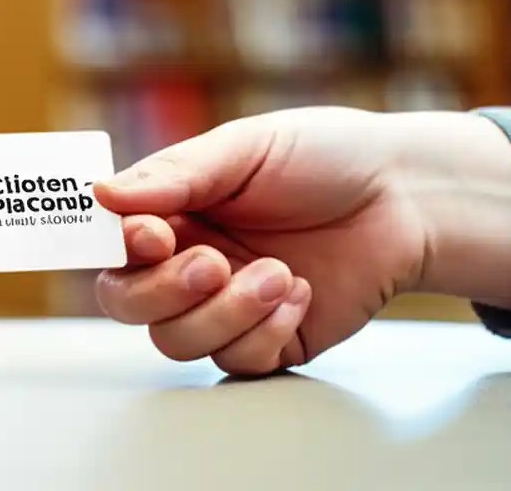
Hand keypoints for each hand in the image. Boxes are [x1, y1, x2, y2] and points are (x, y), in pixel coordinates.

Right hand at [93, 107, 510, 375]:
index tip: (156, 234)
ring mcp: (224, 305)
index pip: (113, 247)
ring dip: (225, 313)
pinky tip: (300, 294)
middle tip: (214, 263)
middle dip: (164, 291)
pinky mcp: (268, 341)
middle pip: (128, 303)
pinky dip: (265, 332)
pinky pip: (237, 362)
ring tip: (279, 274)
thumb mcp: (246, 148)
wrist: (408, 198)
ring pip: (177, 341)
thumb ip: (174, 174)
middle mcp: (187, 261)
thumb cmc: (327, 157)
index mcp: (172, 210)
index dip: (121, 250)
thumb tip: (102, 194)